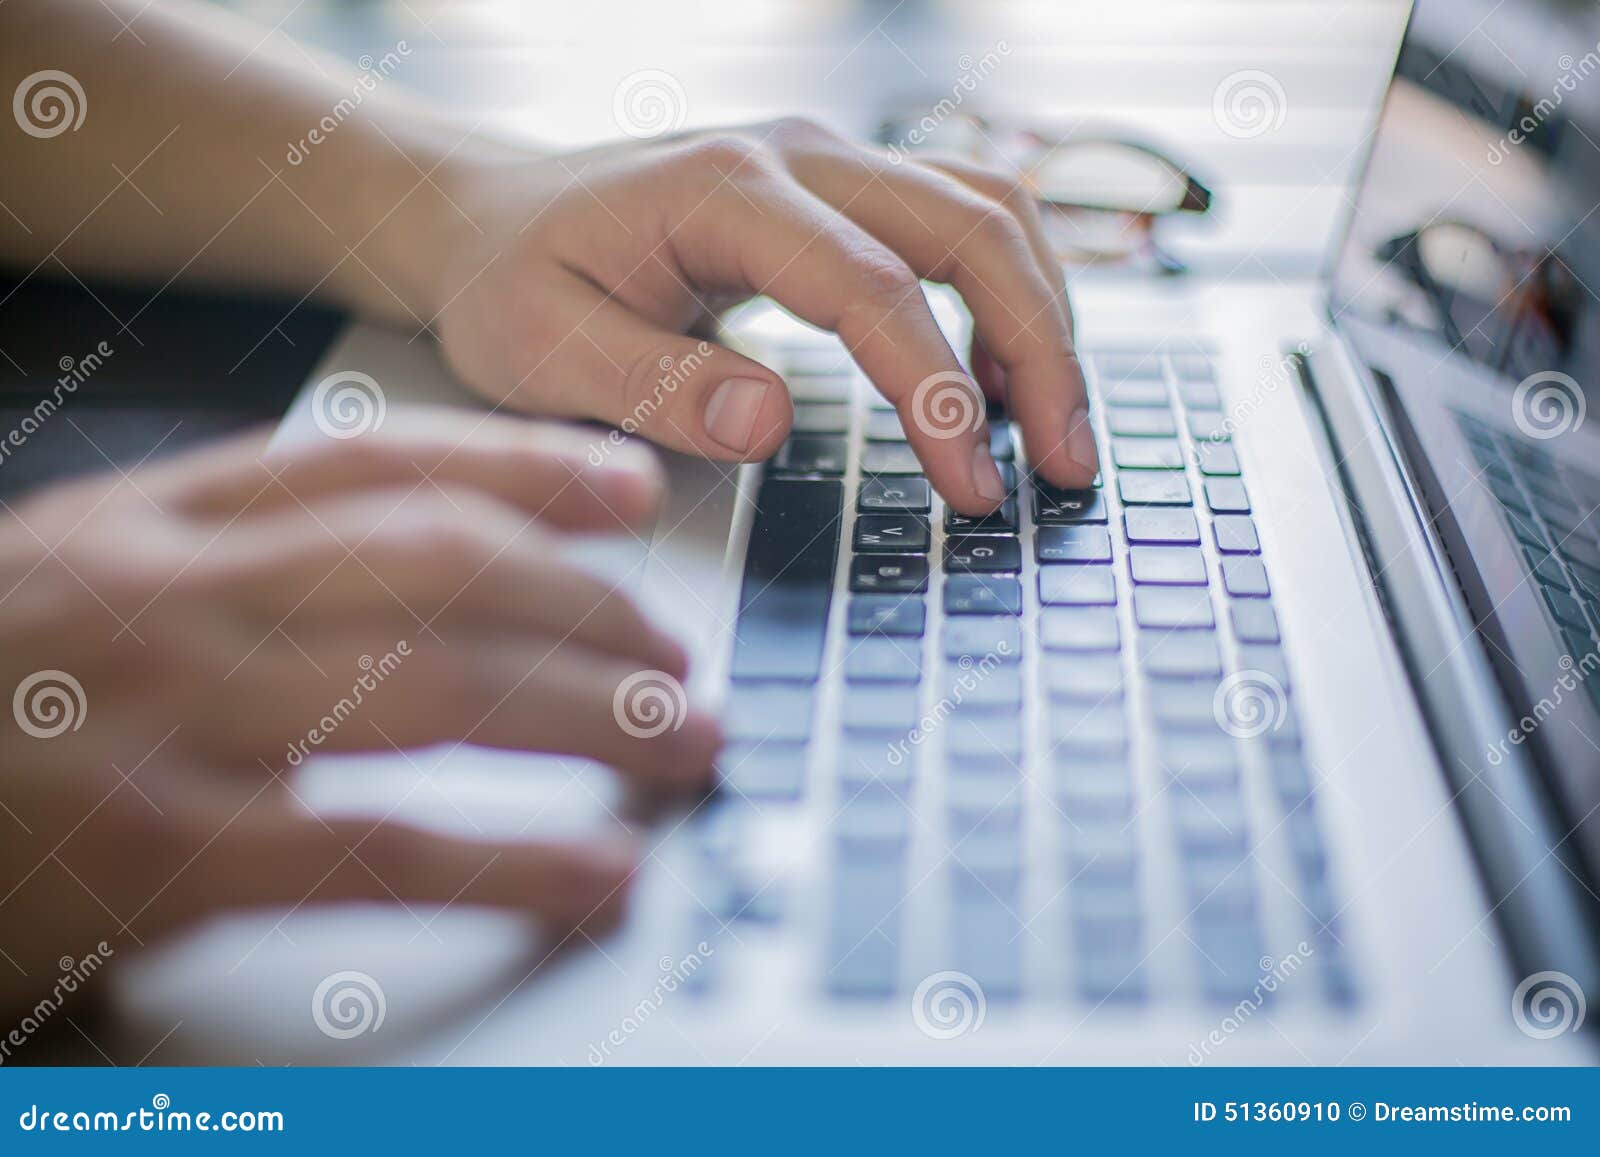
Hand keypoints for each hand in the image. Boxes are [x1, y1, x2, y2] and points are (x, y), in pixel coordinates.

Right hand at [0, 412, 720, 1018]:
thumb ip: (222, 567)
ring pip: (436, 682)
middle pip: (441, 563)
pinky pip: (376, 847)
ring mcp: (164, 717)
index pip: (380, 460)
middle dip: (590, 604)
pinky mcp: (152, 855)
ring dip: (587, 710)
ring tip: (680, 740)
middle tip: (679, 652)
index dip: (526, 463)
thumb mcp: (80, 585)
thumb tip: (401, 581)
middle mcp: (174, 595)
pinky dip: (509, 863)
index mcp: (156, 522)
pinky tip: (592, 876)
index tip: (626, 486)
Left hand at [423, 119, 1097, 514]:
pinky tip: (997, 385)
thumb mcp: (540, 349)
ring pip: (989, 211)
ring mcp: (829, 163)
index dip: (937, 392)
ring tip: (1060, 432)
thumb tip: (766, 424)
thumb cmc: (513, 285)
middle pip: (971, 224)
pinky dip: (1006, 299)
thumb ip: (652, 384)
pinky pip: (961, 224)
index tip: (971, 487)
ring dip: (1044, 317)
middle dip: (1042, 348)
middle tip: (1069, 466)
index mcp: (723, 191)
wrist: (495, 217)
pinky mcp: (843, 193)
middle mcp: (798, 155)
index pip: (871, 288)